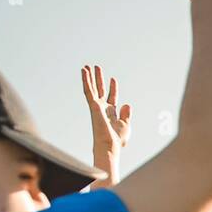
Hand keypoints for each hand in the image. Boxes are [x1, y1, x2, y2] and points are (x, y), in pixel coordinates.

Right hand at [81, 65, 131, 184]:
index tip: (113, 79)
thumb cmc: (117, 140)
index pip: (111, 97)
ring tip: (88, 66)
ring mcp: (96, 106)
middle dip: (99, 79)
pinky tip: (84, 71)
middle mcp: (102, 109)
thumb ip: (126, 115)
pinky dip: (86, 80)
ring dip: (90, 77)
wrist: (109, 145)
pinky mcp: (93, 105)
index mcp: (110, 113)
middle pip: (100, 90)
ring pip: (92, 88)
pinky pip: (88, 90)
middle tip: (97, 68)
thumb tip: (127, 104)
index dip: (112, 88)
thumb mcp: (125, 125)